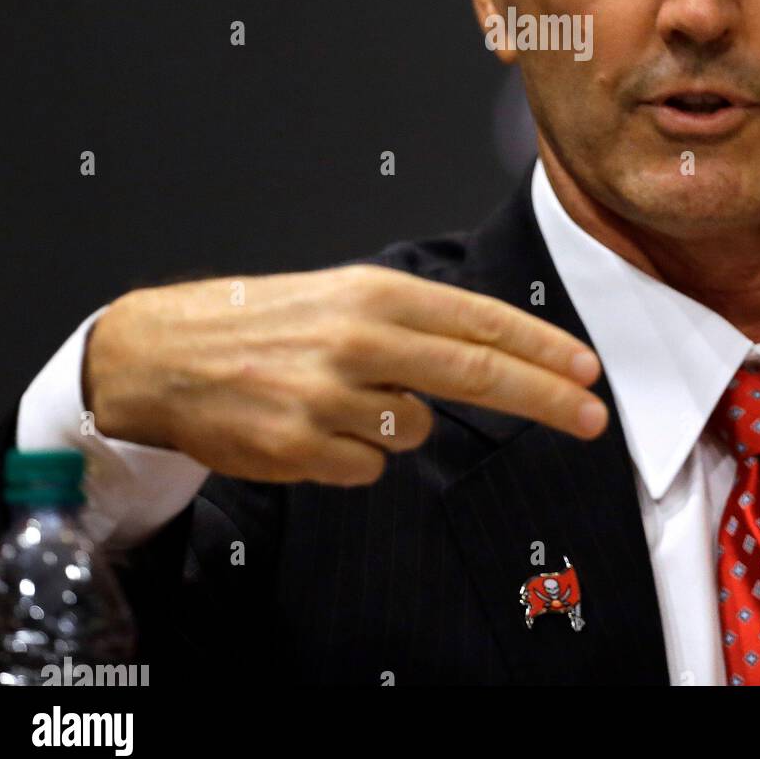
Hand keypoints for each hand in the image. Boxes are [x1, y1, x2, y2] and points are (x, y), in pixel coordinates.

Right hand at [82, 266, 607, 486]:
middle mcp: (358, 339)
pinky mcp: (300, 447)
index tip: (586, 369)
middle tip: (592, 416)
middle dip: (545, 397)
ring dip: (392, 423)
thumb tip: (493, 351)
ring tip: (336, 397)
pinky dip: (350, 453)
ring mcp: (328, 396)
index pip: (479, 319)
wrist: (167, 353)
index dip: (541, 346)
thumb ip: (414, 322)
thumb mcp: (343, 296)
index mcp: (374, 292)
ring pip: (415, 430)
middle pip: (477, 373)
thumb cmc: (265, 322)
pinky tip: (308, 426)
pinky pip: (367, 467)